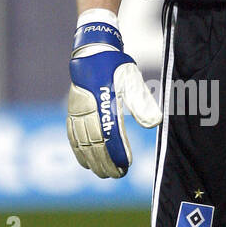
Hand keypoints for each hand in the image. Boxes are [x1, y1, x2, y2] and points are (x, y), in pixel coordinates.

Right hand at [67, 17, 161, 177]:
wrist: (92, 51)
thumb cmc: (115, 66)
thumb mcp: (131, 79)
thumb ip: (141, 101)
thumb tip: (154, 122)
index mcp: (104, 101)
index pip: (110, 133)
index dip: (117, 152)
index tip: (126, 165)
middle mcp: (88, 108)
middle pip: (95, 143)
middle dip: (105, 162)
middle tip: (117, 175)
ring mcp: (77, 111)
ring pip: (82, 142)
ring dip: (93, 160)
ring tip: (104, 174)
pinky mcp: (71, 111)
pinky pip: (72, 135)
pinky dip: (78, 151)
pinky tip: (85, 163)